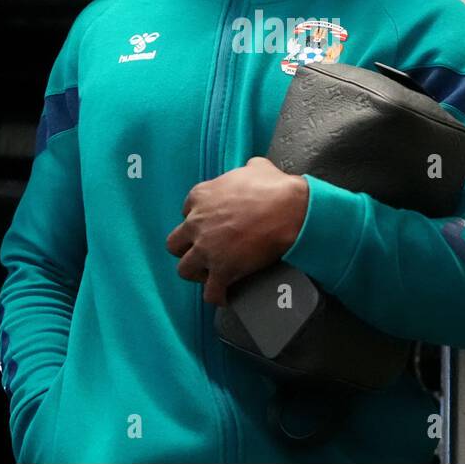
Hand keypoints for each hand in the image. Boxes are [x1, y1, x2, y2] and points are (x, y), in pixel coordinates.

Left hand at [166, 157, 308, 305]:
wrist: (289, 209)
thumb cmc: (274, 187)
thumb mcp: (256, 167)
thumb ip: (245, 170)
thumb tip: (253, 170)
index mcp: (200, 196)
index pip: (185, 212)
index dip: (198, 221)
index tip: (210, 226)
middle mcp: (197, 223)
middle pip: (175, 243)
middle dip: (187, 248)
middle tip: (204, 251)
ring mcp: (207, 248)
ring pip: (185, 269)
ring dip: (197, 273)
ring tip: (212, 274)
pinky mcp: (223, 269)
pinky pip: (211, 292)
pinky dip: (217, 296)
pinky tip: (224, 296)